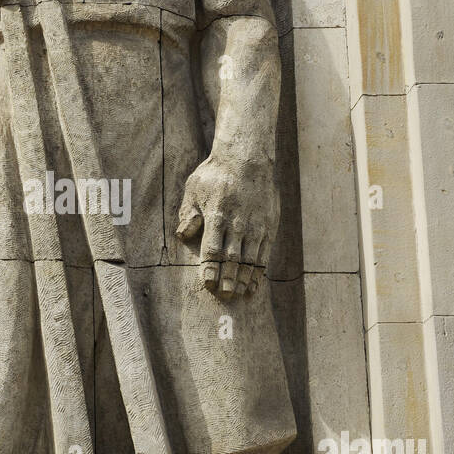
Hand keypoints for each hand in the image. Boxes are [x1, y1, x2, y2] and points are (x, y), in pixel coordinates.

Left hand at [175, 155, 278, 297]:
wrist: (248, 157)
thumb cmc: (216, 173)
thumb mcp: (194, 188)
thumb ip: (188, 213)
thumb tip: (184, 235)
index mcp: (217, 215)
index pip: (213, 249)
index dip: (210, 269)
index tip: (207, 283)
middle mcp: (238, 223)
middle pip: (232, 258)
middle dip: (227, 279)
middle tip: (224, 296)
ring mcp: (256, 225)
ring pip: (250, 258)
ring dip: (243, 278)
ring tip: (237, 293)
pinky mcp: (269, 226)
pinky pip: (264, 254)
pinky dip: (258, 271)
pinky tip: (253, 283)